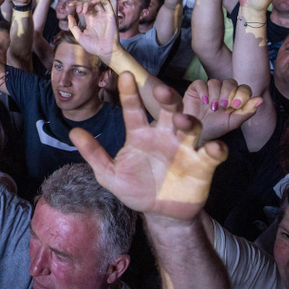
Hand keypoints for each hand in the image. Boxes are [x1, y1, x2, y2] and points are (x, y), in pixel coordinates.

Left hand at [68, 0, 120, 63]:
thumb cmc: (93, 46)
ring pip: (97, 1)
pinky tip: (93, 2)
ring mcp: (103, 15)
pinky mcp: (110, 15)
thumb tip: (69, 15)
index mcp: (90, 20)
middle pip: (89, 3)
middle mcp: (97, 16)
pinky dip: (100, 0)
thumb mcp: (79, 36)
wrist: (105, 51)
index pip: (82, 7)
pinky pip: (106, 3)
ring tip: (84, 9)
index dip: (76, 3)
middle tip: (79, 11)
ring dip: (89, 2)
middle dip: (82, 3)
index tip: (69, 5)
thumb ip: (73, 26)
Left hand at [71, 73, 227, 219]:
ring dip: (188, 120)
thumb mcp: (110, 174)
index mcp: (140, 134)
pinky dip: (216, 149)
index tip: (124, 76)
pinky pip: (213, 153)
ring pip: (191, 125)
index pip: (133, 109)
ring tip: (180, 120)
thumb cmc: (135, 188)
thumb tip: (73, 132)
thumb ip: (93, 154)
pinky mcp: (203, 164)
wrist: (160, 213)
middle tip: (160, 89)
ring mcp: (185, 147)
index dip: (129, 93)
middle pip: (168, 109)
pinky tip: (214, 149)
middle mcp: (165, 134)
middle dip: (166, 97)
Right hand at [182, 79, 262, 142]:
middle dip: (228, 93)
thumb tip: (260, 99)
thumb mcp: (234, 122)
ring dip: (215, 95)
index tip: (235, 105)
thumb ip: (247, 111)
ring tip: (212, 107)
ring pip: (215, 82)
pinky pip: (200, 83)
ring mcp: (209, 89)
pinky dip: (203, 91)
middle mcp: (223, 91)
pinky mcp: (196, 89)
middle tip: (223, 106)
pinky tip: (204, 102)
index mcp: (235, 97)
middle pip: (230, 82)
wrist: (198, 133)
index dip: (241, 94)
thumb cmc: (217, 127)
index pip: (243, 88)